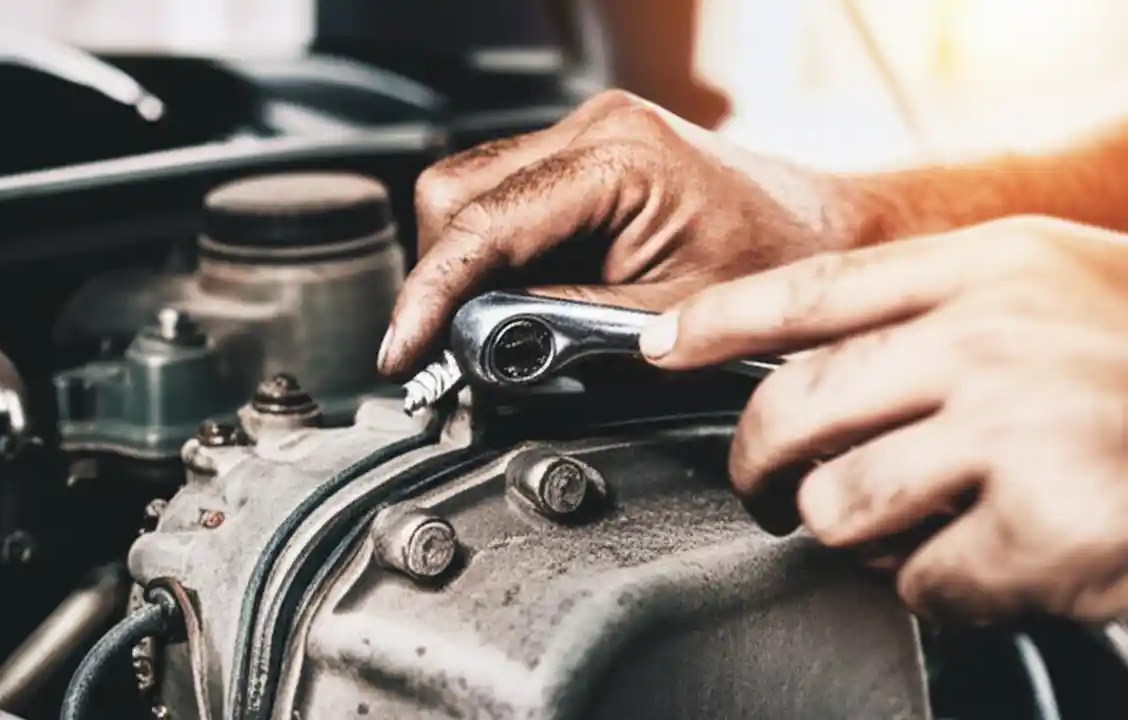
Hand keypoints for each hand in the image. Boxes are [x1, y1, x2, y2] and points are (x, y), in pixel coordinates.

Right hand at [377, 90, 873, 375]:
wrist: (831, 239)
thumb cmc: (777, 275)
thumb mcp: (668, 323)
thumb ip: (563, 331)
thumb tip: (474, 348)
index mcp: (619, 159)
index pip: (484, 224)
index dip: (431, 294)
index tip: (402, 353)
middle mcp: (594, 129)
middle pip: (455, 194)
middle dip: (441, 277)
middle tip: (449, 352)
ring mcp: (586, 136)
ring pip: (466, 192)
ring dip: (462, 267)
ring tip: (488, 333)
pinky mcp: (585, 157)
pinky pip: (502, 197)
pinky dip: (492, 254)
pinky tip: (515, 300)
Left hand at [638, 216, 1127, 622]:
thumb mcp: (1063, 295)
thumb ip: (948, 311)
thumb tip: (819, 352)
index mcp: (994, 267)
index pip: (814, 287)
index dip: (719, 318)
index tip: (659, 346)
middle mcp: (997, 334)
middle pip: (794, 404)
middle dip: (755, 464)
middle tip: (765, 489)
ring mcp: (1020, 426)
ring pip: (840, 503)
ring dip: (862, 534)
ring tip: (922, 527)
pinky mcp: (1046, 525)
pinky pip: (921, 581)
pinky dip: (944, 589)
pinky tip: (998, 565)